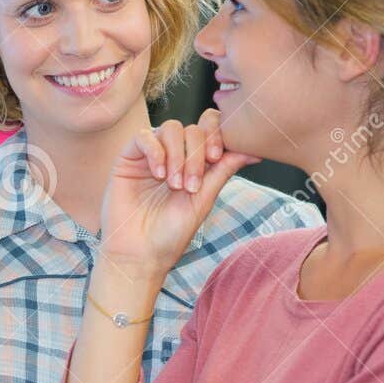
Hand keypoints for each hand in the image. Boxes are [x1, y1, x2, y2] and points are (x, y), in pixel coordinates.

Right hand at [98, 109, 259, 277]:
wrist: (138, 253)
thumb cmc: (171, 233)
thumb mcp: (203, 200)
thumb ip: (224, 170)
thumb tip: (255, 151)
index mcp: (196, 164)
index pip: (210, 129)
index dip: (216, 134)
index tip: (215, 158)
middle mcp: (174, 155)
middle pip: (193, 129)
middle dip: (196, 155)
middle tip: (190, 186)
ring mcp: (151, 155)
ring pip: (171, 128)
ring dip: (177, 156)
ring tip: (174, 185)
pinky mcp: (128, 157)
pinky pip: (144, 137)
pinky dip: (155, 152)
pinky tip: (158, 175)